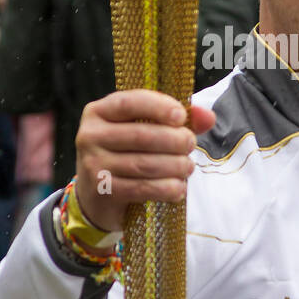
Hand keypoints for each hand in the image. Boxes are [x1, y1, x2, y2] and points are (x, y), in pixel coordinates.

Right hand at [75, 90, 215, 232]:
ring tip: (188, 167)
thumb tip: (208, 116)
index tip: (181, 116)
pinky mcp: (102, 191)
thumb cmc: (124, 154)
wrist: (97, 195)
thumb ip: (174, 120)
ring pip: (143, 164)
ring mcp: (94, 164)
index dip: (159, 107)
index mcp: (99, 112)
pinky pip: (141, 188)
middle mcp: (90, 135)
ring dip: (174, 166)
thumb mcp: (142, 129)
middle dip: (173, 140)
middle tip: (191, 144)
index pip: (129, 102)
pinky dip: (165, 188)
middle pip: (140, 135)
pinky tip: (179, 188)